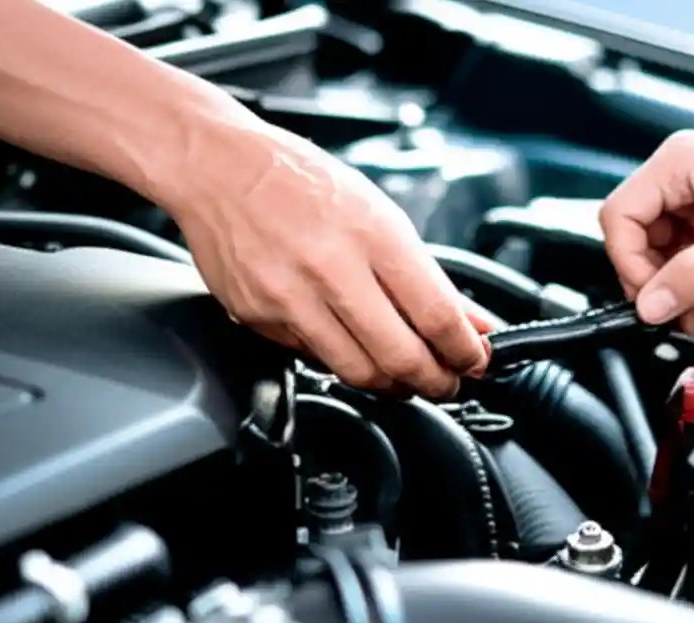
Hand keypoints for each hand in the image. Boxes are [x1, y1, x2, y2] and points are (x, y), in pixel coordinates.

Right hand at [164, 119, 488, 397]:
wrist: (217, 166)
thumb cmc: (299, 181)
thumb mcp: (379, 214)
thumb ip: (427, 276)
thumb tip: (471, 321)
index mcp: (372, 234)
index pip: (435, 315)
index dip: (465, 352)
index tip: (476, 361)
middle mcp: (331, 268)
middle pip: (400, 357)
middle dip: (436, 381)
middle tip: (448, 382)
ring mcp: (290, 297)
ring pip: (358, 372)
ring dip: (394, 384)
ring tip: (407, 376)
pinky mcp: (260, 318)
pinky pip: (314, 359)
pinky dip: (343, 361)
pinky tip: (354, 346)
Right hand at [599, 130, 693, 333]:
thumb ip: (690, 277)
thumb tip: (649, 306)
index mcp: (677, 164)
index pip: (621, 218)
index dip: (630, 263)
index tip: (652, 296)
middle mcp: (683, 176)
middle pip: (638, 239)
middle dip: (658, 282)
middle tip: (678, 312)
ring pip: (665, 252)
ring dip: (682, 288)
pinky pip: (692, 255)